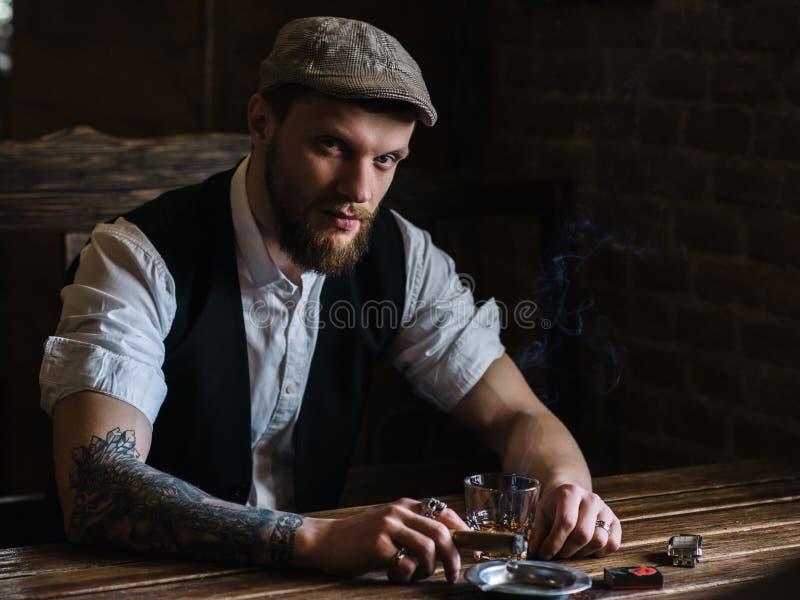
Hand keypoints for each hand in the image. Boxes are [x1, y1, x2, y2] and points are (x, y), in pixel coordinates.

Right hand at [297, 497, 468, 582]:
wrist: (325, 541)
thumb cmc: (360, 539)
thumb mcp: (391, 527)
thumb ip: (415, 531)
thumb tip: (450, 548)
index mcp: (406, 505)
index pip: (446, 514)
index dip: (465, 533)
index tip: (474, 551)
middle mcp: (400, 511)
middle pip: (441, 532)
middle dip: (453, 557)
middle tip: (452, 575)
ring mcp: (389, 526)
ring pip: (428, 548)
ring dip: (429, 569)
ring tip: (416, 575)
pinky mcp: (379, 544)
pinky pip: (407, 564)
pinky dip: (407, 575)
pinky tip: (394, 574)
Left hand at [528, 483, 620, 559]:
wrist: (571, 495)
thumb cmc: (555, 506)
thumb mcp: (541, 512)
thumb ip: (537, 531)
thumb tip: (533, 551)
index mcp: (570, 492)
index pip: (566, 522)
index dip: (554, 542)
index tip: (545, 554)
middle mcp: (591, 499)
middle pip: (583, 534)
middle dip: (567, 550)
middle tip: (557, 554)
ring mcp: (605, 510)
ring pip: (599, 541)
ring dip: (582, 553)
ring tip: (570, 550)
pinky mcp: (615, 522)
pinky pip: (613, 544)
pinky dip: (599, 553)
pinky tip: (586, 548)